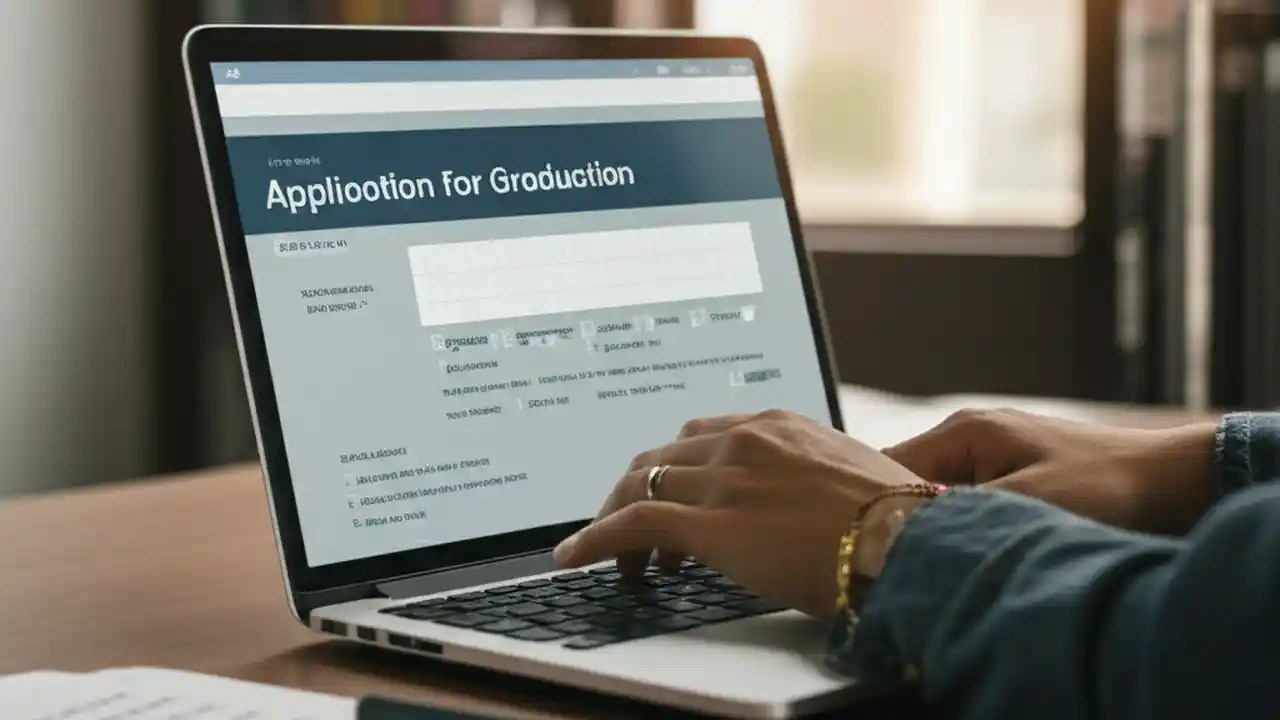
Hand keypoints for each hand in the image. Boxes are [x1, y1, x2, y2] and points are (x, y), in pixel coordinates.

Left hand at [552, 409, 923, 616]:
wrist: (910, 541)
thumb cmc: (899, 520)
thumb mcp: (853, 478)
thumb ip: (814, 478)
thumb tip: (809, 506)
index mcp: (777, 426)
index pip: (703, 434)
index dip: (678, 466)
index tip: (671, 489)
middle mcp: (744, 441)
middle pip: (663, 455)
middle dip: (640, 489)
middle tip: (634, 525)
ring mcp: (724, 479)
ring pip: (640, 484)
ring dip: (618, 518)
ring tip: (616, 555)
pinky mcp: (710, 523)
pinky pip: (631, 524)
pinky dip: (595, 539)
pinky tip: (576, 557)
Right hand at [884, 409, 1217, 534]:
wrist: (1173, 481)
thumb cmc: (1106, 487)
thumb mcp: (1023, 505)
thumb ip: (955, 516)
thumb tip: (896, 536)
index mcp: (963, 431)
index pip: (884, 467)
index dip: (871, 509)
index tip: (868, 548)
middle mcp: (969, 433)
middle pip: (904, 479)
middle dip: (900, 518)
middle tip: (900, 559)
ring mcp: (990, 448)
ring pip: (933, 491)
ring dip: (933, 523)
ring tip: (937, 555)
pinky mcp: (1010, 468)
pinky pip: (963, 496)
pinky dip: (959, 521)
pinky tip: (969, 547)